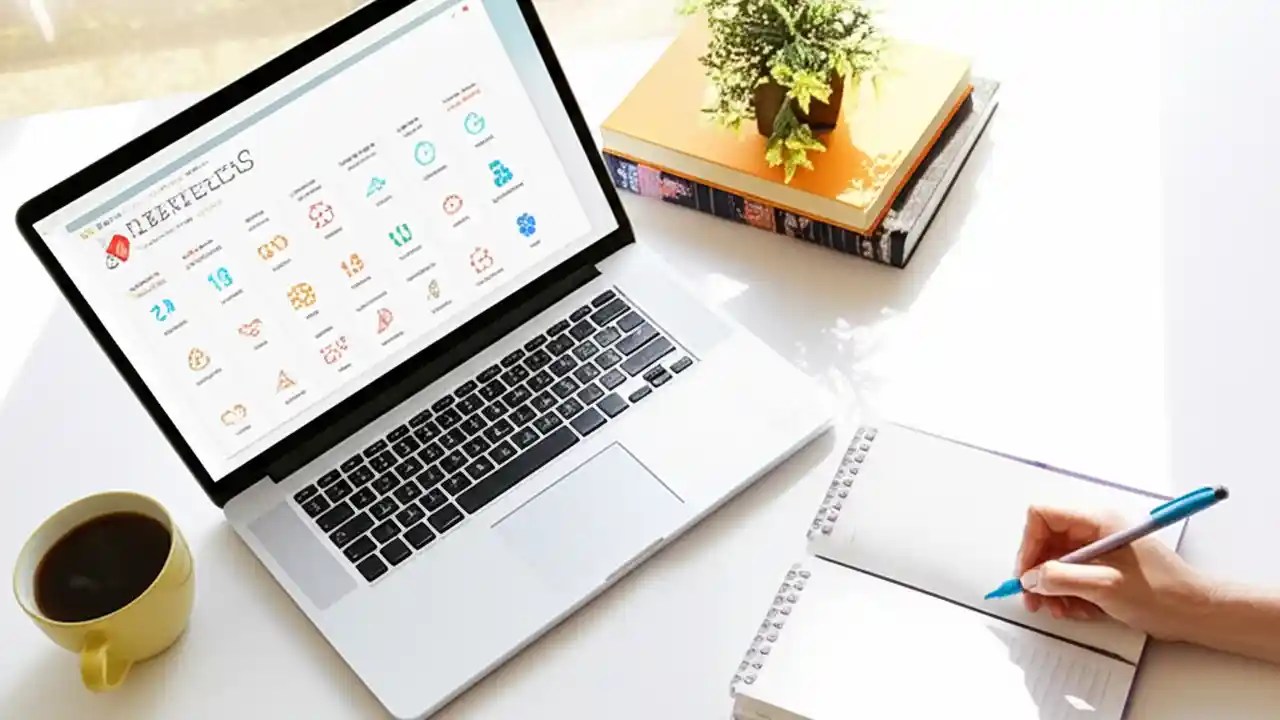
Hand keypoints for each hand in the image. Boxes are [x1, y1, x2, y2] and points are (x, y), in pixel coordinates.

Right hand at [1014, 505, 1211, 640]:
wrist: (1196, 613)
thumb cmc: (1162, 593)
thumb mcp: (1106, 586)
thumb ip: (1062, 579)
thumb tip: (1031, 578)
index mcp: (1097, 521)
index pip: (1043, 517)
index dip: (1029, 545)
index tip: (1027, 574)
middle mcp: (1095, 530)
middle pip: (1046, 541)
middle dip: (1038, 572)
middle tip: (1035, 600)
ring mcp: (1099, 549)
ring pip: (1056, 562)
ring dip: (1051, 588)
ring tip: (1059, 610)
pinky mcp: (1103, 567)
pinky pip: (1072, 576)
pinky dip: (1068, 594)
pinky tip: (1077, 610)